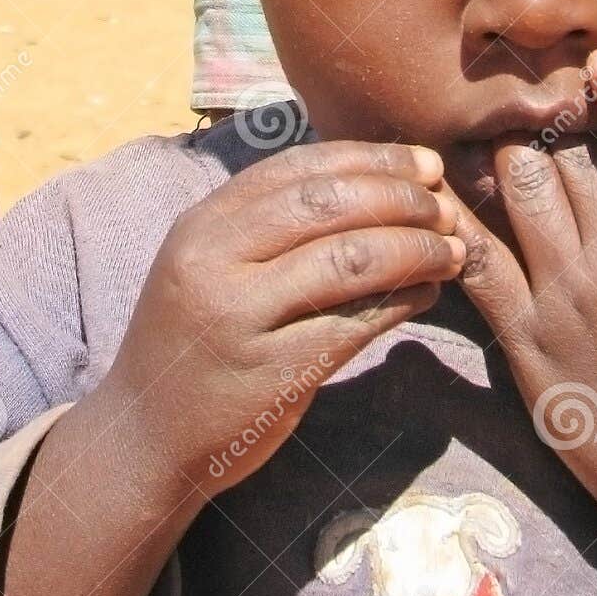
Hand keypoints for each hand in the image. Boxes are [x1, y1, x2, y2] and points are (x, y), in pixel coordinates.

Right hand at [100, 139, 464, 509]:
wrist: (144, 437)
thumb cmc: (194, 340)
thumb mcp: (208, 264)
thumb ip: (268, 223)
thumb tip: (372, 178)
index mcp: (202, 224)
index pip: (299, 168)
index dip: (373, 159)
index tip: (425, 163)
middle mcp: (213, 262)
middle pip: (328, 205)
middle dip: (401, 199)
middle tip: (446, 207)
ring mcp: (239, 319)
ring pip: (349, 260)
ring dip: (415, 250)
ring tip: (452, 251)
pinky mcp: (270, 374)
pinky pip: (354, 324)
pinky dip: (403, 302)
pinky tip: (428, 294)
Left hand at [451, 49, 596, 595]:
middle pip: (570, 165)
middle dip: (551, 126)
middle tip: (537, 104)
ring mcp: (569, 309)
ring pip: (518, 195)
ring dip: (505, 158)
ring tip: (502, 143)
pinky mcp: (524, 343)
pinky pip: (478, 262)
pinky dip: (458, 221)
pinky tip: (446, 193)